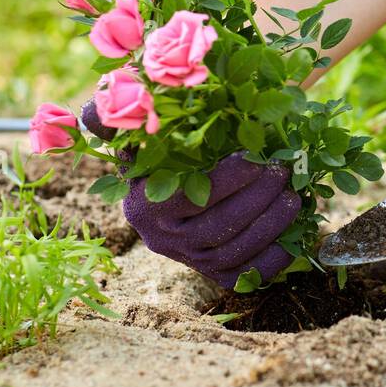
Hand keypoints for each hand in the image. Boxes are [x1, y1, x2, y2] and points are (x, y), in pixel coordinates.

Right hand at [80, 102, 300, 285]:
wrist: (167, 185)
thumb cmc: (160, 148)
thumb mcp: (135, 129)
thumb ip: (116, 118)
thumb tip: (92, 111)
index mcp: (144, 206)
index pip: (192, 196)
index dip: (228, 178)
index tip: (256, 157)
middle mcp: (163, 240)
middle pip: (219, 225)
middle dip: (259, 198)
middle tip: (284, 171)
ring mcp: (189, 260)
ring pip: (235, 250)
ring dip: (272, 225)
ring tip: (293, 198)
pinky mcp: (212, 274)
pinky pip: (246, 275)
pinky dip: (274, 259)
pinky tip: (293, 235)